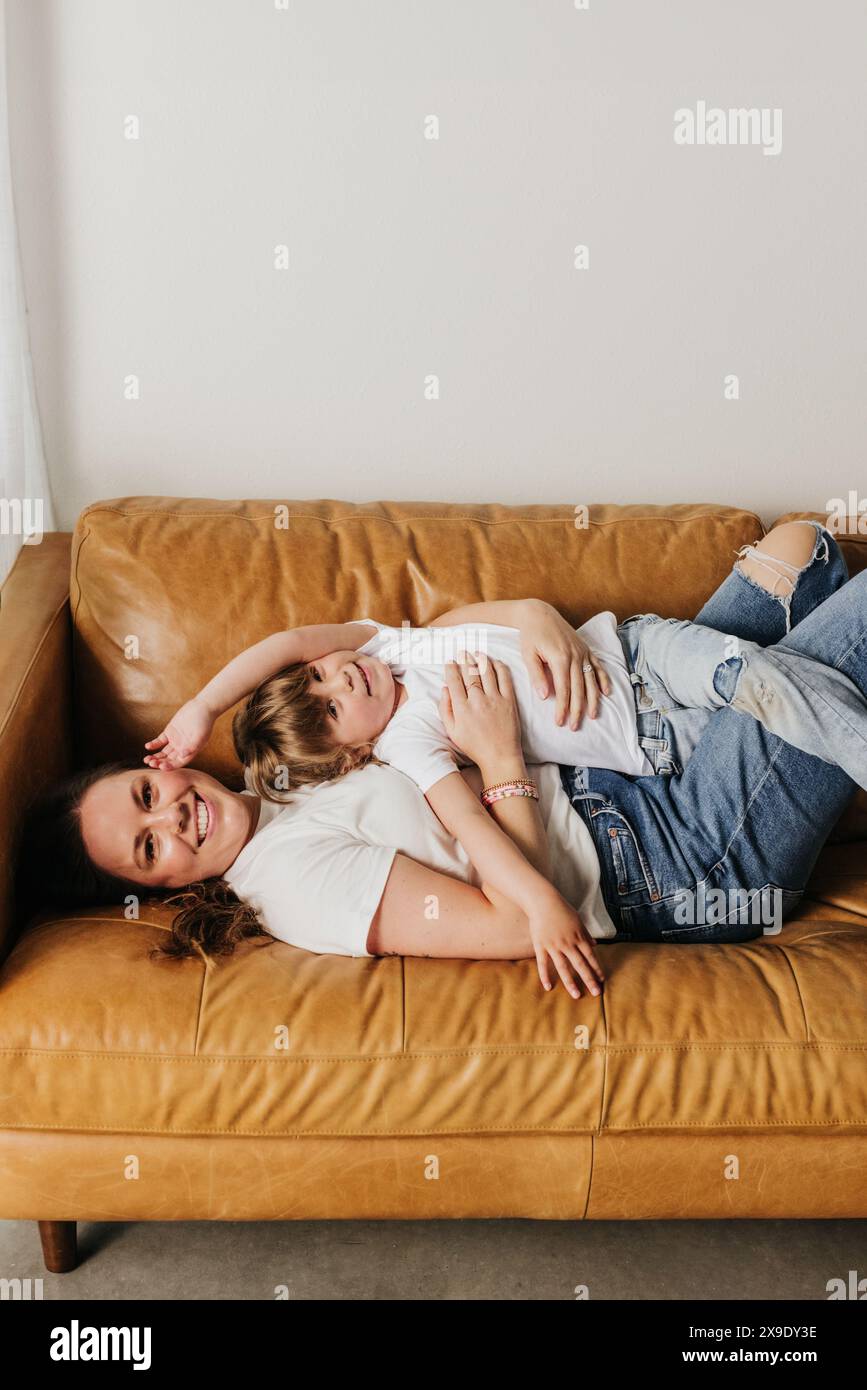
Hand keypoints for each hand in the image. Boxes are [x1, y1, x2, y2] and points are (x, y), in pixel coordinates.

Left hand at [143, 697, 214, 769]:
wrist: (202, 707)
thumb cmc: (205, 722)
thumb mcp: (200, 736)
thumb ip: (192, 746)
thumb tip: (182, 756)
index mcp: (190, 752)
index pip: (178, 763)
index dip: (169, 766)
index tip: (161, 766)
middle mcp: (182, 748)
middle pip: (168, 760)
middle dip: (159, 763)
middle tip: (151, 763)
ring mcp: (175, 740)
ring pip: (163, 752)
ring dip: (155, 757)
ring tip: (146, 759)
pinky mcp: (169, 732)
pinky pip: (160, 741)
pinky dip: (154, 745)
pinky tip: (148, 746)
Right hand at [439, 656, 521, 765]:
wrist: (500, 757)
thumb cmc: (475, 747)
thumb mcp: (452, 732)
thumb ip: (445, 709)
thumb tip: (444, 689)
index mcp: (461, 709)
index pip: (454, 681)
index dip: (451, 668)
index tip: (449, 661)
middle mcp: (477, 701)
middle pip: (469, 673)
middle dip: (464, 659)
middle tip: (462, 651)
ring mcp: (494, 700)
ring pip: (486, 671)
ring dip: (480, 659)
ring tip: (476, 652)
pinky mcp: (509, 701)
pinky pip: (504, 678)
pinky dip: (499, 667)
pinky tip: (494, 661)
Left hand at [518, 600, 611, 729]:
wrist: (539, 614)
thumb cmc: (531, 635)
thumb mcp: (528, 655)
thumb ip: (537, 676)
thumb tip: (544, 697)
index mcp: (560, 658)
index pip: (563, 690)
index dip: (562, 708)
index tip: (560, 722)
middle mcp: (575, 656)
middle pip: (579, 688)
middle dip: (577, 709)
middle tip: (574, 726)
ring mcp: (583, 652)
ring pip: (591, 680)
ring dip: (593, 699)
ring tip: (593, 716)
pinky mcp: (586, 649)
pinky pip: (597, 666)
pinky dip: (603, 679)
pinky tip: (606, 693)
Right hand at [528, 891, 604, 998]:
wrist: (542, 901)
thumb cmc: (562, 910)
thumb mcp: (578, 920)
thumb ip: (586, 934)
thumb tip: (595, 945)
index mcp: (578, 937)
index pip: (590, 956)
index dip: (597, 968)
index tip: (602, 980)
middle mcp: (567, 943)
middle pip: (580, 965)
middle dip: (589, 979)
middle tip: (596, 993)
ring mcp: (553, 946)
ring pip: (563, 968)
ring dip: (571, 983)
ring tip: (576, 995)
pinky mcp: (540, 945)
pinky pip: (543, 964)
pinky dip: (545, 976)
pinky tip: (549, 988)